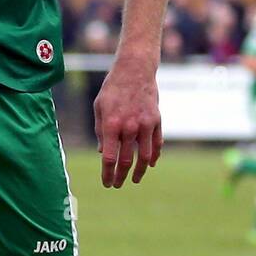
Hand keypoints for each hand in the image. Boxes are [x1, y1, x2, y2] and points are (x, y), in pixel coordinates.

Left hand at [94, 56, 162, 187]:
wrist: (135, 70)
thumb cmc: (112, 88)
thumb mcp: (99, 108)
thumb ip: (101, 132)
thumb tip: (103, 153)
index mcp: (112, 124)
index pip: (110, 158)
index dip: (108, 174)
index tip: (107, 183)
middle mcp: (129, 127)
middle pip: (126, 161)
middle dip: (121, 176)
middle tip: (117, 185)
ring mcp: (145, 124)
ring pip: (145, 157)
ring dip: (139, 172)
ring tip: (134, 179)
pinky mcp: (156, 121)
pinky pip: (157, 144)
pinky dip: (154, 156)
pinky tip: (150, 164)